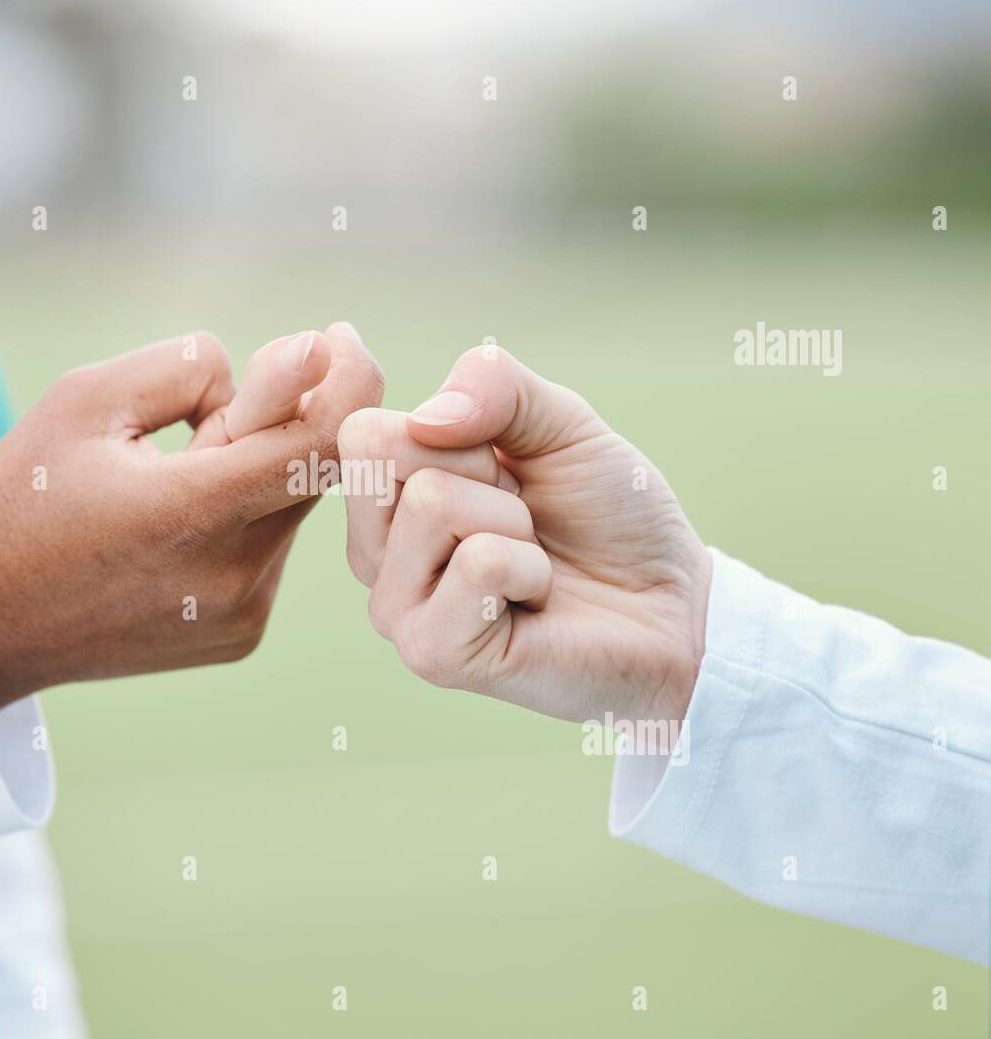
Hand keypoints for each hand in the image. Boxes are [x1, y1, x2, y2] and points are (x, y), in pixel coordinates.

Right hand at [0, 324, 382, 719]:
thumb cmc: (18, 498)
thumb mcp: (85, 401)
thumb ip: (194, 369)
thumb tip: (303, 360)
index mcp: (190, 513)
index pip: (321, 441)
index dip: (351, 379)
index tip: (336, 336)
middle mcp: (232, 576)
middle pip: (317, 470)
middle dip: (300, 412)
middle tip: (254, 383)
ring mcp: (241, 615)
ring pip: (296, 509)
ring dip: (266, 465)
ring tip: (184, 466)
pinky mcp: (239, 637)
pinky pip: (272, 550)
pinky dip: (250, 514)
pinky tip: (181, 520)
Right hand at [337, 346, 710, 725]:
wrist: (674, 604)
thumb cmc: (609, 516)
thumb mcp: (559, 420)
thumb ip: (494, 384)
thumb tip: (426, 418)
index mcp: (387, 501)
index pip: (364, 430)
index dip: (456, 432)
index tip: (504, 474)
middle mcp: (376, 556)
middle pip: (382, 456)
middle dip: (481, 469)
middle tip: (521, 519)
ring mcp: (397, 609)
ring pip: (432, 503)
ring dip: (514, 522)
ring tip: (531, 562)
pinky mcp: (435, 654)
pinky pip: (480, 563)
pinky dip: (531, 569)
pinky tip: (535, 604)